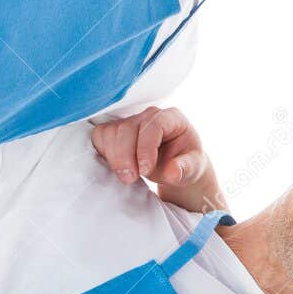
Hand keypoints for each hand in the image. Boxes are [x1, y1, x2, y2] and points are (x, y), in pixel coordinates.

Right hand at [91, 106, 225, 212]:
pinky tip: (115, 167)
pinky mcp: (115, 131)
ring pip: (110, 131)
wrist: (173, 166)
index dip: (146, 148)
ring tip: (126, 176)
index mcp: (172, 118)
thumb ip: (185, 168)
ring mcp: (130, 121)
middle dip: (126, 156)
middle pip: (127, 128)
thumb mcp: (193, 169)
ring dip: (113, 156)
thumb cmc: (184, 164)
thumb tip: (173, 171)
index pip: (154, 125)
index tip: (144, 171)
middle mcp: (149, 115)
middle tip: (130, 178)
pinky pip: (99, 136)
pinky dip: (103, 153)